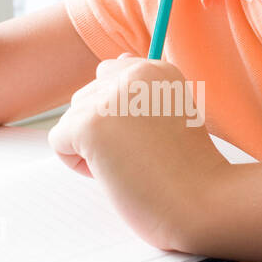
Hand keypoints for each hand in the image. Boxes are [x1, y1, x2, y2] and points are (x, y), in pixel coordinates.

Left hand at [47, 55, 228, 251]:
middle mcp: (134, 73)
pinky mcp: (90, 125)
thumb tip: (118, 57)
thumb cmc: (190, 171)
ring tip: (132, 164)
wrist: (202, 203)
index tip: (150, 137)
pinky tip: (115, 173)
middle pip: (86, 97)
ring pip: (71, 120)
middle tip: (143, 155)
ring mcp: (110, 98)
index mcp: (157, 69)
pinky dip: (78, 165)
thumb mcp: (173, 114)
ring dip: (91, 149)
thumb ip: (143, 88)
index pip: (110, 75)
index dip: (120, 114)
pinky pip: (59, 142)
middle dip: (103, 131)